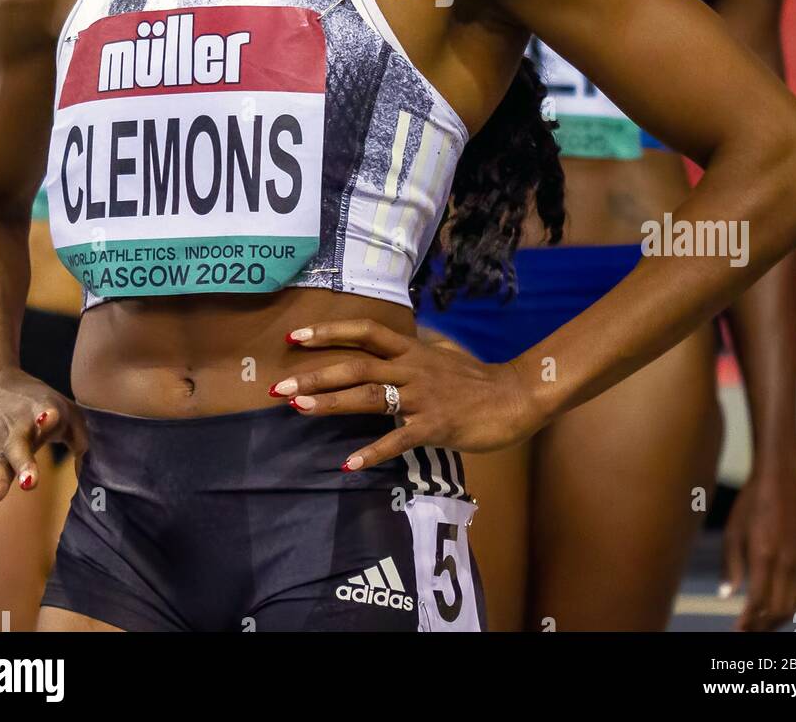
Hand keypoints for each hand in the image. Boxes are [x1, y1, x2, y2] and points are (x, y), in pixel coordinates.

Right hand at [0, 368, 86, 544]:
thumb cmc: (35, 404)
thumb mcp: (64, 410)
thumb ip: (81, 441)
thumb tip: (94, 475)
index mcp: (39, 412)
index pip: (45, 413)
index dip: (47, 417)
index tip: (48, 417)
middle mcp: (15, 431)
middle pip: (18, 448)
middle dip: (23, 464)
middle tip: (29, 480)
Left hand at [270, 320, 540, 468]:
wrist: (514, 397)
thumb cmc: (477, 379)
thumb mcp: (442, 353)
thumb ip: (415, 347)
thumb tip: (394, 339)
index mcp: (412, 350)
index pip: (365, 331)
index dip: (329, 332)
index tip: (295, 337)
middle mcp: (412, 368)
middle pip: (357, 364)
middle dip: (316, 374)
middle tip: (281, 386)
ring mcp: (423, 397)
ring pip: (370, 395)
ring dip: (332, 403)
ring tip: (299, 409)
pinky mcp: (435, 426)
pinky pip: (398, 439)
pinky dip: (372, 452)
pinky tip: (348, 464)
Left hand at [720, 464, 795, 630]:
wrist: (779, 484)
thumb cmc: (749, 506)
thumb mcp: (732, 532)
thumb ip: (730, 566)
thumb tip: (726, 596)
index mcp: (764, 554)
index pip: (758, 600)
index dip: (748, 620)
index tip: (736, 629)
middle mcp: (785, 562)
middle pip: (777, 610)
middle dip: (761, 627)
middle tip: (743, 632)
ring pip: (791, 607)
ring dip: (774, 622)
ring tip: (756, 627)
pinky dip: (786, 610)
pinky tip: (772, 612)